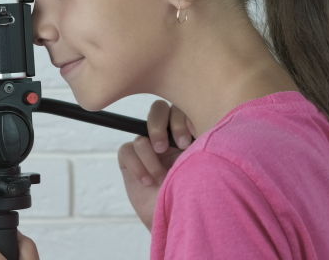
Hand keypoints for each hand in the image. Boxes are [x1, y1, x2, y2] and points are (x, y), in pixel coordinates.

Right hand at [117, 100, 195, 231]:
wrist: (178, 220)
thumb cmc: (195, 193)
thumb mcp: (201, 163)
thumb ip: (197, 139)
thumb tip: (192, 121)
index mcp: (188, 133)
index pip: (180, 109)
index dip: (179, 121)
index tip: (186, 143)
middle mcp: (167, 137)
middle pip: (157, 109)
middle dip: (159, 127)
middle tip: (164, 149)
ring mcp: (147, 148)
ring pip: (141, 137)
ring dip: (151, 161)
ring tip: (162, 179)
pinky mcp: (130, 160)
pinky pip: (127, 150)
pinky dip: (137, 166)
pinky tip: (147, 182)